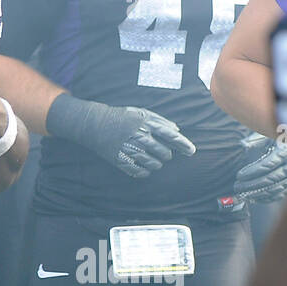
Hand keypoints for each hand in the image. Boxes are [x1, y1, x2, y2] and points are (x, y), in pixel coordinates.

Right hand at [46, 94, 195, 177]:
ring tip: (151, 158)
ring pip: (155, 165)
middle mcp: (139, 137)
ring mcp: (130, 150)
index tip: (191, 151)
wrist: (95, 124)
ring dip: (156, 164)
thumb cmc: (121, 117)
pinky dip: (145, 171)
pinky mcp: (121, 161)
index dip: (184, 146)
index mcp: (146, 124)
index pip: (172, 138)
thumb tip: (177, 131)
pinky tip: (143, 166)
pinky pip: (141, 172)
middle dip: (166, 155)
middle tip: (161, 152)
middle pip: (165, 154)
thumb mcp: (140, 112)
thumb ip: (160, 121)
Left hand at [233, 134, 286, 203]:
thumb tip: (244, 145)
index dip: (253, 171)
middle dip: (253, 184)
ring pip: (277, 188)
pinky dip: (267, 198)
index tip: (239, 176)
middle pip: (272, 178)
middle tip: (238, 186)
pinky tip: (254, 198)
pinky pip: (281, 194)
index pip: (269, 164)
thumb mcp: (265, 135)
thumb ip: (255, 141)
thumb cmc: (274, 138)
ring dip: (258, 193)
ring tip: (243, 194)